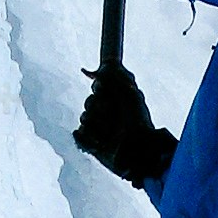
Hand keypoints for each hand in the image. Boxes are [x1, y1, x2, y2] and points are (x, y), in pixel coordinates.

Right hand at [73, 63, 176, 189]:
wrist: (138, 152)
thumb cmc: (139, 123)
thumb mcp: (132, 95)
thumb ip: (119, 78)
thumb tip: (105, 66)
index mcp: (117, 101)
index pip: (99, 88)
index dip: (100, 89)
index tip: (103, 91)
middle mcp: (107, 114)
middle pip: (89, 102)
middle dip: (98, 107)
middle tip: (111, 116)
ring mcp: (99, 129)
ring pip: (84, 117)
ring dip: (96, 124)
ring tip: (108, 134)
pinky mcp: (92, 144)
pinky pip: (78, 134)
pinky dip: (87, 138)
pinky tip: (100, 143)